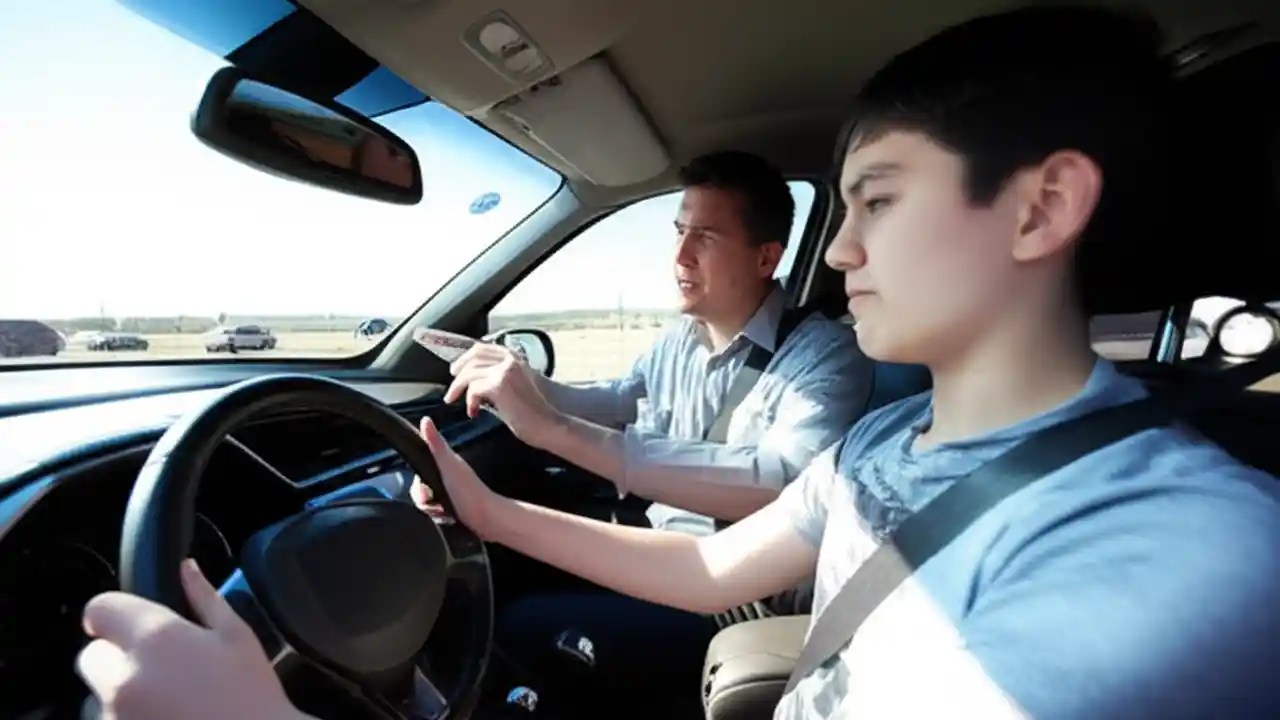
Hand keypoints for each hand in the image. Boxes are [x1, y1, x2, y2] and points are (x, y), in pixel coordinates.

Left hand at [76, 559, 303, 719]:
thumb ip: (206, 597)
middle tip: (160, 669)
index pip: (100, 609)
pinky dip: (128, 717)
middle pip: (92, 656)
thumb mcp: (238, 637)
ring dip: (121, 694)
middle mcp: (125, 678)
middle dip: (116, 658)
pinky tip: (166, 716)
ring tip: (167, 701)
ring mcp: (115, 715)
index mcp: (156, 638)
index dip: (114, 612)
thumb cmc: (252, 695)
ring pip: (98, 695)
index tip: (127, 623)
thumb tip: (187, 569)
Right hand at [411, 416, 505, 540]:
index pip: (419, 472)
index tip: (425, 493)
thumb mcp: (448, 465)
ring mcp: (451, 492)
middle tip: (436, 506)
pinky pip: (436, 513)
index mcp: (447, 464)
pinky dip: (439, 517)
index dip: (418, 485)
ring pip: (428, 503)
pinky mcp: (454, 507)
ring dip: (432, 510)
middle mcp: (448, 476)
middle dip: (425, 501)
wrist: (486, 518)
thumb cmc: (468, 491)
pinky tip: (448, 517)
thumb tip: (425, 420)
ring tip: (444, 512)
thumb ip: (436, 444)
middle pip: (421, 490)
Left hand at [445, 343, 561, 445]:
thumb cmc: (534, 413)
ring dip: (458, 387)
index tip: (457, 368)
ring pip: (470, 372)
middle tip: (451, 382)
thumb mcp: (517, 386)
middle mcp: (511, 360)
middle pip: (474, 355)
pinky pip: (473, 388)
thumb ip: (499, 377)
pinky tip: (473, 412)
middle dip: (459, 368)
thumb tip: (476, 380)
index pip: (483, 348)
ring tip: (453, 400)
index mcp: (515, 358)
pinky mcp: (499, 385)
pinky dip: (469, 401)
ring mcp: (505, 370)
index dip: (466, 357)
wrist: (548, 425)